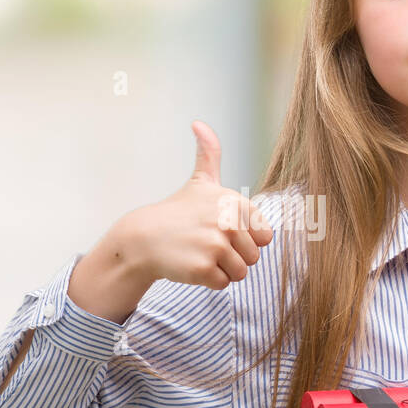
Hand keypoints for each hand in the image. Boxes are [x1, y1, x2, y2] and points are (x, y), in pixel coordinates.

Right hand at [118, 120, 274, 290]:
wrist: (143, 238)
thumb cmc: (177, 213)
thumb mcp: (200, 182)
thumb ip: (208, 153)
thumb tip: (199, 123)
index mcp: (234, 202)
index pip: (264, 236)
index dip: (244, 239)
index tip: (220, 231)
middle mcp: (227, 220)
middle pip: (254, 257)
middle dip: (233, 257)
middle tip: (206, 245)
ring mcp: (214, 245)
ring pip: (241, 273)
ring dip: (222, 270)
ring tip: (199, 255)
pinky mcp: (203, 268)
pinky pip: (223, 284)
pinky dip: (209, 281)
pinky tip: (191, 266)